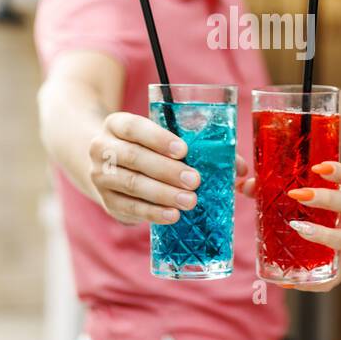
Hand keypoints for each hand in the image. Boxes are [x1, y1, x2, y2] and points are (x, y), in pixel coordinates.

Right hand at [87, 111, 246, 225]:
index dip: (158, 138)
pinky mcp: (107, 202)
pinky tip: (173, 216)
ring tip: (190, 201)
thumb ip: (198, 147)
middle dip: (167, 170)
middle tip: (195, 181)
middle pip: (133, 157)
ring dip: (163, 194)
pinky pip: (129, 208)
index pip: (134, 127)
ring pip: (131, 184)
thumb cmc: (147, 149)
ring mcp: (100, 176)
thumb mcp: (161, 139)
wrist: (107, 165)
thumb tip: (240, 168)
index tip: (184, 150)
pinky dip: (152, 213)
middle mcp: (102, 147)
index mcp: (117, 124)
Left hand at [282, 161, 340, 292]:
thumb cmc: (325, 216)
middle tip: (299, 195)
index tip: (319, 167)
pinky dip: (311, 282)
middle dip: (326, 198)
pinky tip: (291, 282)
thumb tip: (245, 185)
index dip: (340, 172)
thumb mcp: (312, 200)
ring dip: (322, 234)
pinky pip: (331, 278)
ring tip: (299, 229)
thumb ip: (278, 189)